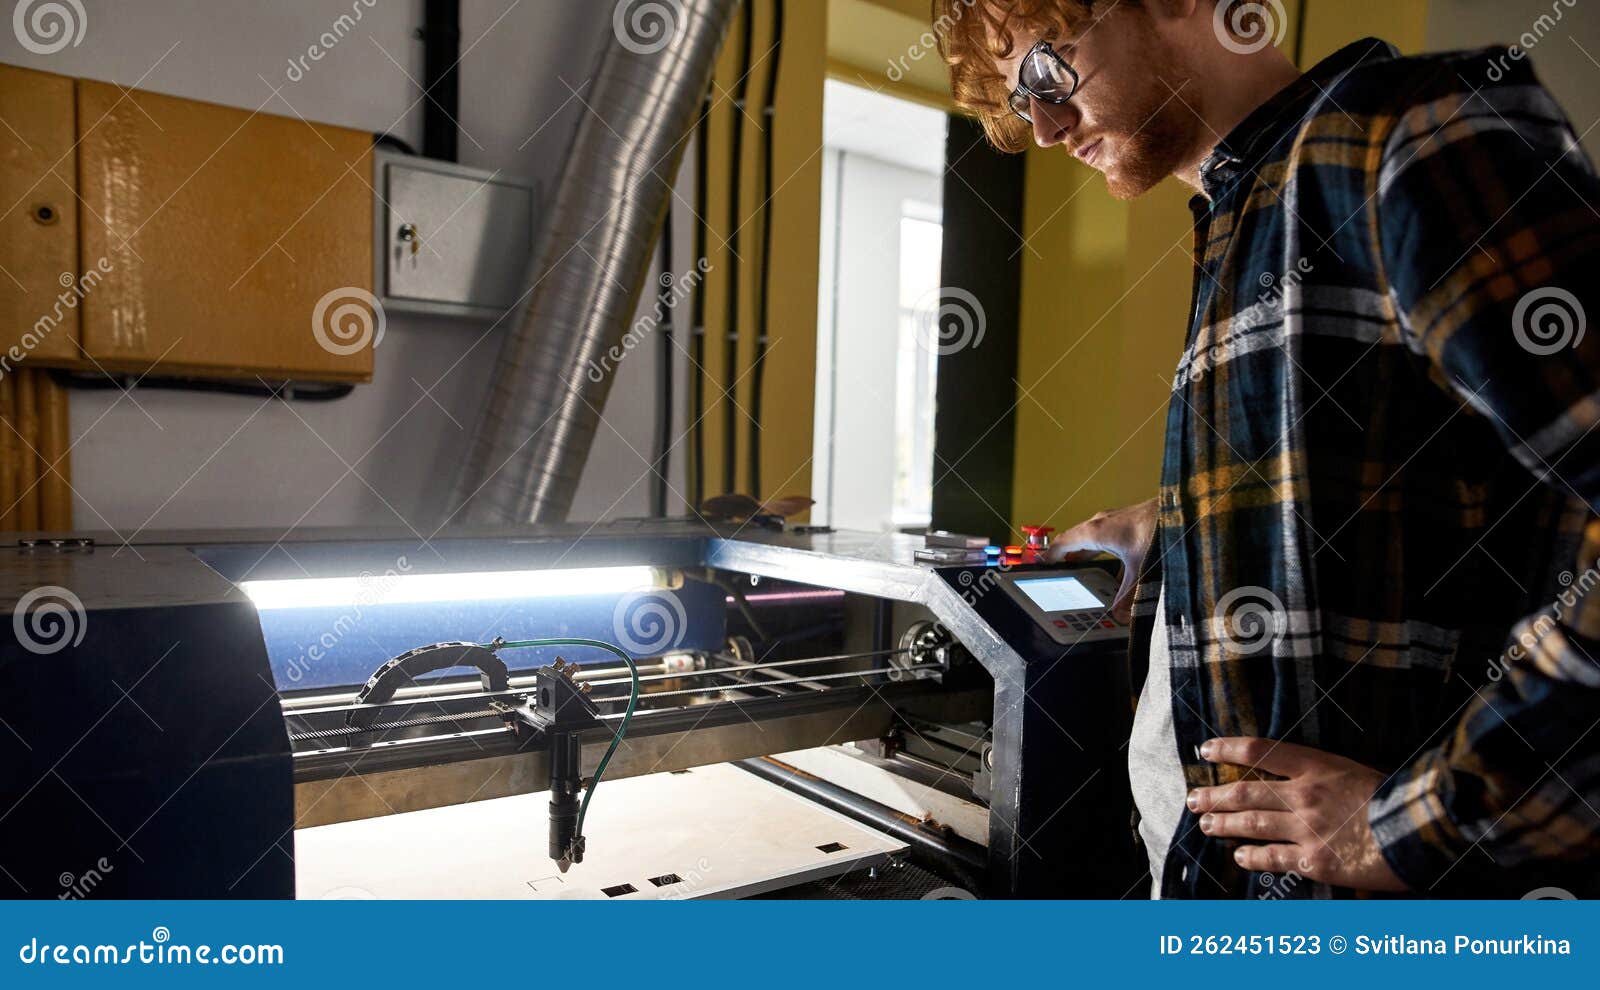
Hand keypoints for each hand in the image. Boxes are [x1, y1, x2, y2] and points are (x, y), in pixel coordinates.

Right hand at [1042, 498, 1156, 621]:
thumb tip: (1120, 616)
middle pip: (1073, 540)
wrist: (1178, 508)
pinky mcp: (1125, 522)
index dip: (1048, 555)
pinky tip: (1114, 565)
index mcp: (1094, 532)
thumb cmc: (1156, 529)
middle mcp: (1100, 523)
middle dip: (1063, 555)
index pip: (1062, 543)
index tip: (1038, 564)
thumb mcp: (1139, 569)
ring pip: (1089, 538)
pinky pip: (1105, 537)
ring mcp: (1112, 521)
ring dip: (1083, 552)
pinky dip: (1102, 550)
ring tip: (1079, 567)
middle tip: (1055, 569)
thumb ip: (1128, 595)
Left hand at [1188, 737, 1408, 891]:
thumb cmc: (1397, 798)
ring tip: (1206, 824)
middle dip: (1215, 794)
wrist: (1423, 828)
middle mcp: (1305, 794)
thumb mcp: (1356, 772)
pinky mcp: (1315, 859)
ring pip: (1251, 823)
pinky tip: (1239, 856)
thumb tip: (1292, 780)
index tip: (1207, 750)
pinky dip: (1251, 857)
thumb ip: (1322, 775)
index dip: (1228, 748)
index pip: (1260, 751)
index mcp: (1317, 765)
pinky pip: (1273, 857)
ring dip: (1223, 823)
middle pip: (1245, 790)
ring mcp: (1307, 827)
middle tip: (1194, 798)